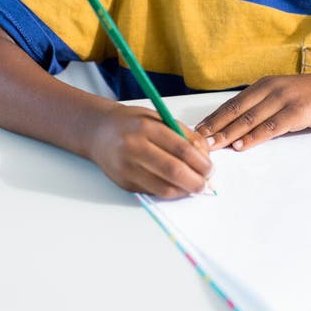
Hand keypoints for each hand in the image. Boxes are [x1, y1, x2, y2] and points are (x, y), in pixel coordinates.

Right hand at [90, 104, 212, 197]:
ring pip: (163, 187)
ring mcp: (127, 167)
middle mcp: (134, 147)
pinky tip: (178, 187)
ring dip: (184, 191)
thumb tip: (206, 156)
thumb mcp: (159, 118)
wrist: (99, 131)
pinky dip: (170, 193)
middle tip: (206, 182)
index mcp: (147, 127)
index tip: (211, 168)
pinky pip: (152, 192)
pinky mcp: (123, 182)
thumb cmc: (133, 123)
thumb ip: (183, 134)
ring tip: (194, 187)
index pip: (181, 149)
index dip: (201, 162)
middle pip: (173, 170)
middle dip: (196, 180)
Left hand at [195, 73, 310, 151]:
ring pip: (250, 118)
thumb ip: (266, 107)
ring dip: (228, 134)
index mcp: (266, 85)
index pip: (233, 104)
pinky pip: (272, 126)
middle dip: (214, 127)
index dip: (213, 118)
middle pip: (236, 111)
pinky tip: (241, 145)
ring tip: (211, 147)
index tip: (196, 131)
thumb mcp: (287, 96)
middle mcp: (271, 88)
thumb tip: (241, 127)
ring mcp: (285, 98)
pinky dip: (254, 136)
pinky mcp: (299, 111)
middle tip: (196, 142)